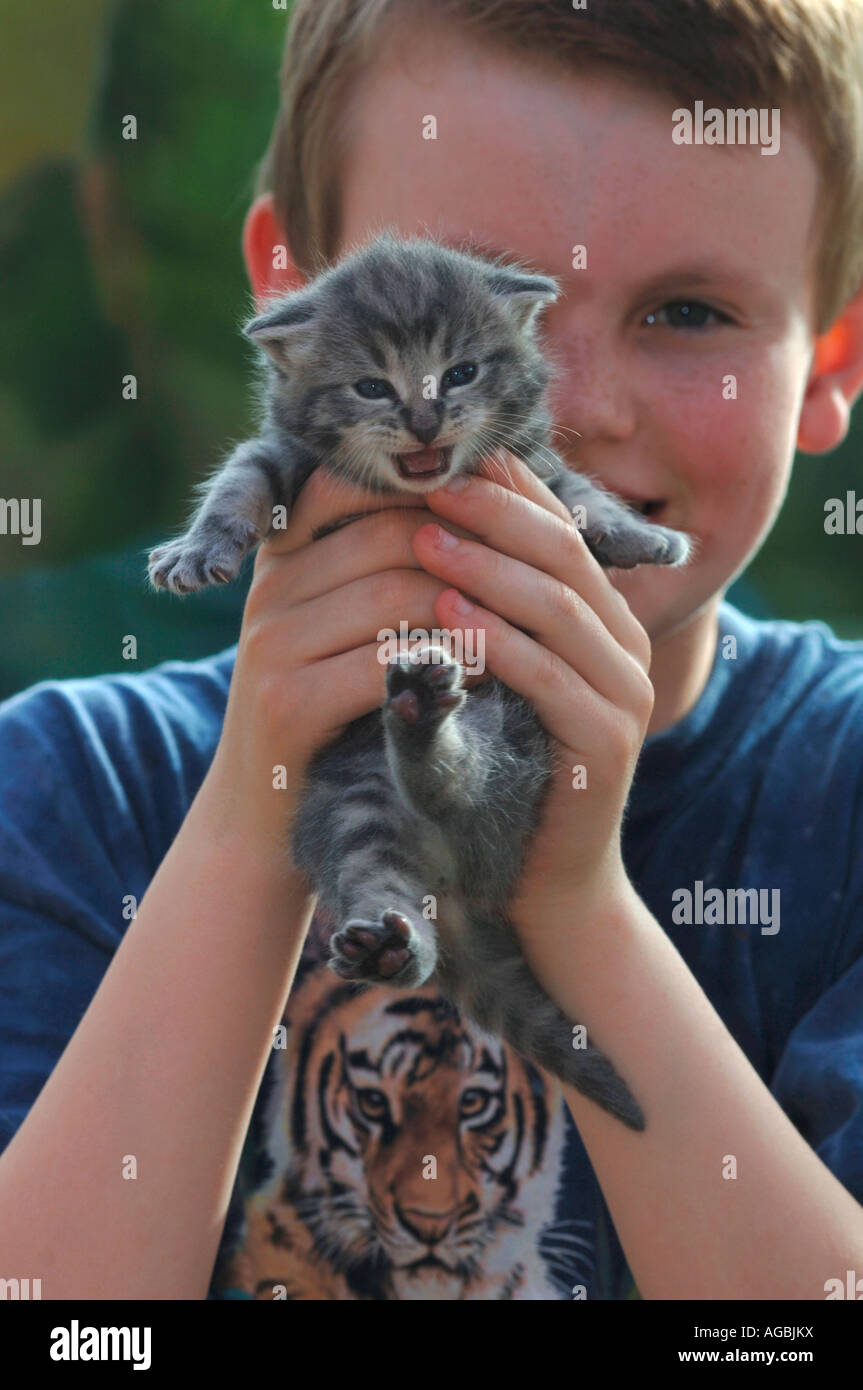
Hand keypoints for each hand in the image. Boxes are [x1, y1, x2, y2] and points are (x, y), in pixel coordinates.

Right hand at [206, 468, 483, 844]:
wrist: (265, 817)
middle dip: (470, 556)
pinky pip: (384, 664)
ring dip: (467, 612)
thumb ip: (381, 569)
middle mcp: (269, 587)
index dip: (437, 496)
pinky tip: (485, 680)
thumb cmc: (329, 711)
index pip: (361, 486)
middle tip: (532, 578)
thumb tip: (486, 501)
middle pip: (390, 535)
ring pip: (393, 596)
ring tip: (517, 629)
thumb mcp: (341, 627)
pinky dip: (445, 668)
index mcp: (283, 554)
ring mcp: (270, 643)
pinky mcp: (285, 702)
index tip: (502, 522)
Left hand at [411, 453, 654, 949]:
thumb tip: (424, 521)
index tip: (439, 457)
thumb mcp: (489, 674)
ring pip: (559, 608)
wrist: (531, 877)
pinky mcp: (607, 744)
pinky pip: (550, 677)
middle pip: (564, 555)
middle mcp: (625, 646)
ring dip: (489, 568)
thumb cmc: (495, 768)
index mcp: (601, 618)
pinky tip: (445, 617)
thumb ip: (482, 606)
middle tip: (429, 484)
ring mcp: (625, 695)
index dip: (504, 488)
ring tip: (426, 540)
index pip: (558, 529)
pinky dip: (497, 641)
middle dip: (494, 514)